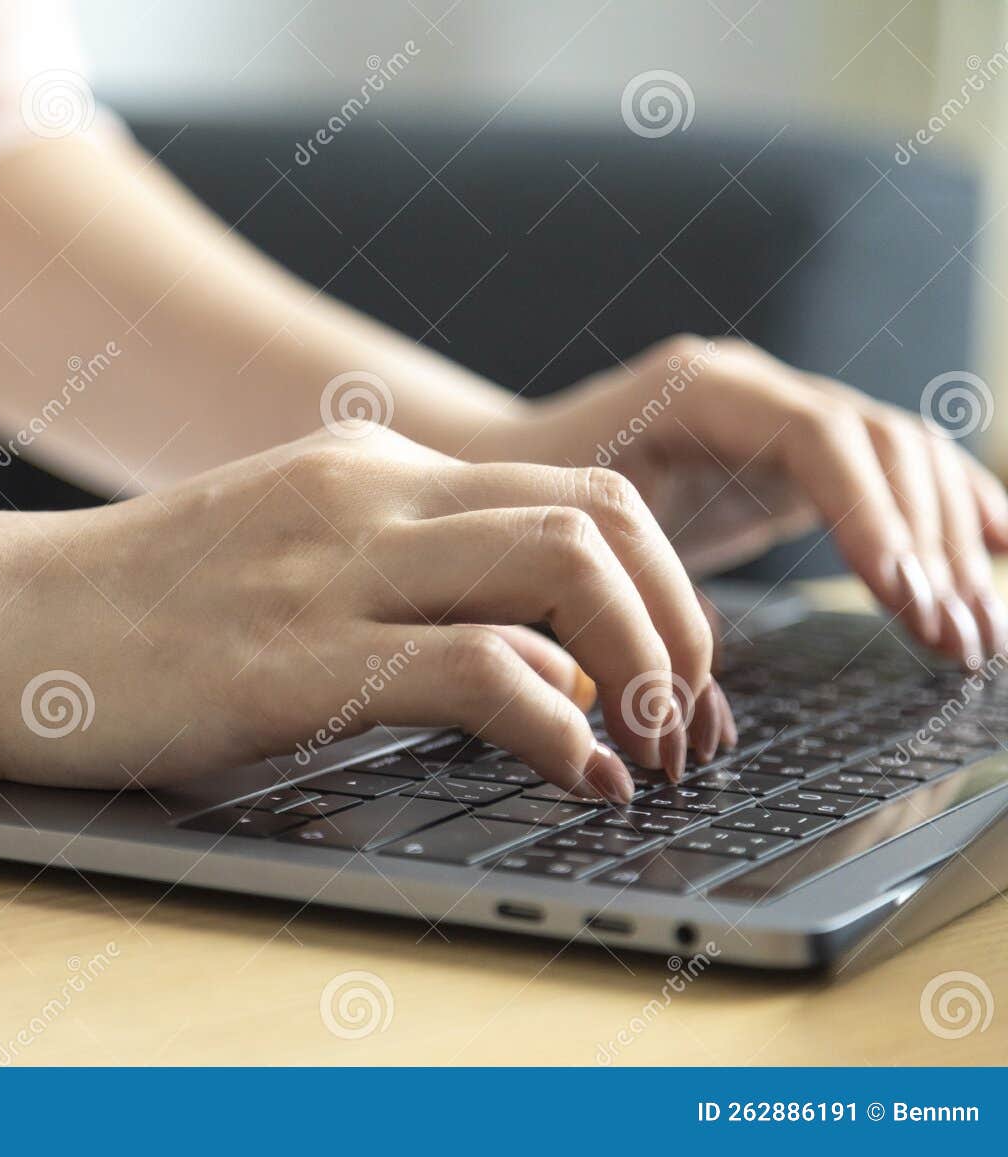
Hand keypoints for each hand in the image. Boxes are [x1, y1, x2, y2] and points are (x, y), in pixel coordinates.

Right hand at [0, 426, 736, 798]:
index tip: (675, 678)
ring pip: (566, 568)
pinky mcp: (292, 658)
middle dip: (685, 625)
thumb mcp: (282, 565)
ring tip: (654, 753)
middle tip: (689, 721)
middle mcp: (367, 497)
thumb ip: (402, 591)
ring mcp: (331, 569)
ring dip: (649, 669)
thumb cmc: (125, 612)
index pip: (580, 488)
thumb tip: (537, 670)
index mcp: (368, 472)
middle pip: (605, 515)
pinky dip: (566, 730)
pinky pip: (482, 671)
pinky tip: (580, 778)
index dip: (665, 587)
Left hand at [503, 336, 1007, 665]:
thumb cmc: (528, 504)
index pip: (818, 438)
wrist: (508, 467)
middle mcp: (756, 387)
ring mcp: (784, 411)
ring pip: (902, 458)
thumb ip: (638, 597)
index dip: (871, 518)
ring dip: (949, 545)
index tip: (904, 596)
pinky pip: (894, 468)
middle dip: (926, 547)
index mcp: (700, 389)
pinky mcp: (799, 450)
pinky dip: (952, 507)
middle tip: (956, 641)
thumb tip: (694, 711)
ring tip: (977, 634)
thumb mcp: (573, 537)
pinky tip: (1003, 548)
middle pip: (879, 447)